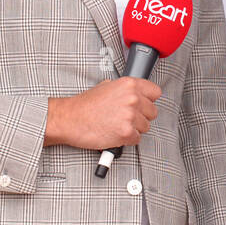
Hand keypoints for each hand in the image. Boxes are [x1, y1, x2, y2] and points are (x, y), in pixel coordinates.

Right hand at [44, 77, 160, 149]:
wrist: (70, 119)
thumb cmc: (85, 105)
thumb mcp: (106, 86)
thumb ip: (124, 90)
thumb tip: (134, 94)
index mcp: (129, 85)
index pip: (155, 92)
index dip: (149, 100)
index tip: (143, 104)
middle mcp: (133, 98)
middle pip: (153, 112)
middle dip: (141, 117)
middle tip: (126, 118)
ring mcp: (131, 116)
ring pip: (146, 127)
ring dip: (134, 129)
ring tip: (117, 125)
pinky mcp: (127, 132)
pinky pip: (137, 139)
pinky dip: (127, 139)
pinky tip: (115, 133)